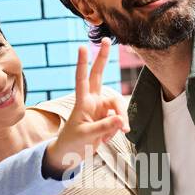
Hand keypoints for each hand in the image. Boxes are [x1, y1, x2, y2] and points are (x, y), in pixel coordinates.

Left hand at [44, 38, 127, 177]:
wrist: (72, 154)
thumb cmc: (73, 142)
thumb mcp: (87, 136)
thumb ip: (104, 127)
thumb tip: (123, 121)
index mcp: (82, 102)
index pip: (82, 79)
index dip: (83, 64)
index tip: (83, 47)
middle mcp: (92, 101)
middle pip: (99, 75)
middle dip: (102, 58)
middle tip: (106, 40)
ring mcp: (101, 108)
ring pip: (118, 106)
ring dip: (121, 118)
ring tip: (122, 132)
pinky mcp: (109, 117)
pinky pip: (119, 120)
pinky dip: (117, 129)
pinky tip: (108, 138)